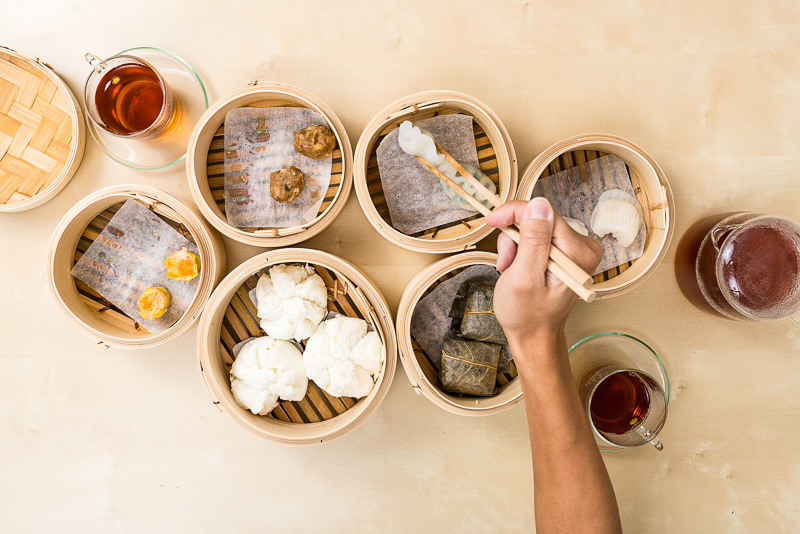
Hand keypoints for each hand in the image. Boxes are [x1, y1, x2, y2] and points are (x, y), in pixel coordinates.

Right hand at [485, 198, 601, 348]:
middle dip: (515, 237)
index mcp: (579, 253)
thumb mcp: (524, 277)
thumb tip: (539, 204)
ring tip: (510, 268)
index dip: (514, 213)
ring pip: (535, 226)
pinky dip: (521, 249)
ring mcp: (574, 250)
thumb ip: (533, 240)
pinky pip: (537, 236)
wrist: (533, 335)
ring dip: (516, 244)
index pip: (544, 213)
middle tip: (506, 261)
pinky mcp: (564, 252)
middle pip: (539, 219)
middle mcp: (583, 247)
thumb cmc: (527, 315)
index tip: (492, 221)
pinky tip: (517, 267)